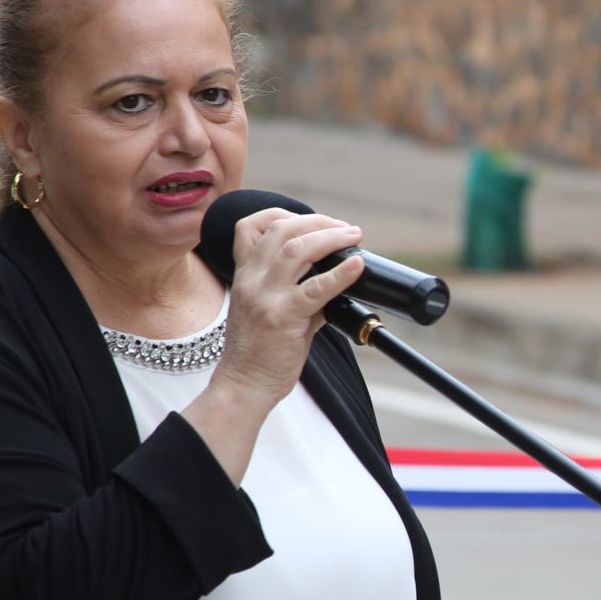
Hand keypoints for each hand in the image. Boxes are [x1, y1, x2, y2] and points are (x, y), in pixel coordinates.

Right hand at [214, 208, 364, 406]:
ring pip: (297, 250)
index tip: (311, 220)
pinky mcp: (283, 318)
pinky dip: (341, 273)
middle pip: (281, 230)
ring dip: (330, 237)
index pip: (249, 227)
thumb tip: (335, 281)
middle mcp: (251, 280)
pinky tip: (357, 266)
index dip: (281, 213)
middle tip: (344, 228)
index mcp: (244, 275)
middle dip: (317, 222)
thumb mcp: (269, 311)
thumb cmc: (257, 353)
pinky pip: (317, 288)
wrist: (243, 386)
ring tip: (352, 236)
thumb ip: (298, 292)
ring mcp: (265, 297)